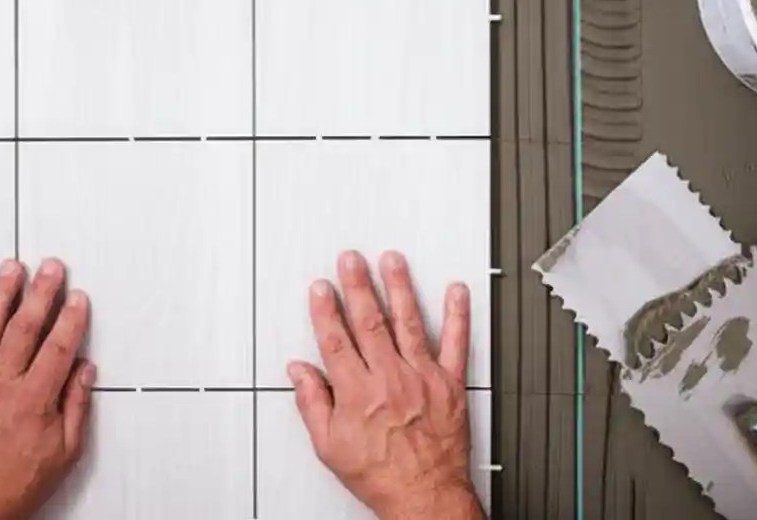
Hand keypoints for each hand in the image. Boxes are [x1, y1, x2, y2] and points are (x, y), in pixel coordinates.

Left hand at [0, 258, 94, 519]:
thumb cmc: (16, 483)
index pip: (58, 347)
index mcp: (33, 400)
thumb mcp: (65, 452)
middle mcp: (1, 385)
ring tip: (10, 268)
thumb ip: (75, 406)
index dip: (71, 319)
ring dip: (1, 295)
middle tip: (51, 267)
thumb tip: (84, 370)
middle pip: (25, 328)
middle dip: (41, 293)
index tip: (78, 298)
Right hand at [289, 250, 483, 519]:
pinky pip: (457, 343)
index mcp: (356, 392)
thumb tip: (299, 372)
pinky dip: (457, 315)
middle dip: (357, 285)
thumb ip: (312, 403)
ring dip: (399, 287)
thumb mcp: (329, 446)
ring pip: (408, 322)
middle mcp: (389, 378)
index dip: (325, 309)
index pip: (335, 339)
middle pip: (368, 321)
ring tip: (392, 260)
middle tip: (351, 259)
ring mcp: (421, 377)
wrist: (424, 496)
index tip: (321, 287)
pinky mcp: (449, 384)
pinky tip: (455, 292)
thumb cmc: (380, 475)